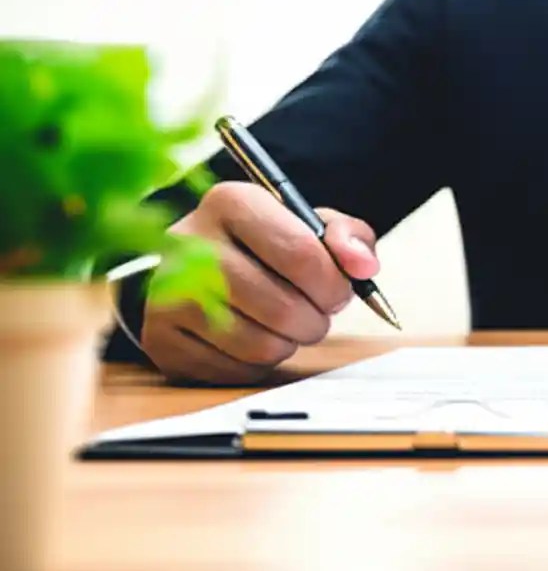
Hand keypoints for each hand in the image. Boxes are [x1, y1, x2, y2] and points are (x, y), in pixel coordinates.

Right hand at [140, 182, 379, 384]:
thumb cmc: (265, 247)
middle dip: (316, 319)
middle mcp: (188, 241)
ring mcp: (166, 292)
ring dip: (290, 342)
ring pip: (260, 344)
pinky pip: (235, 368)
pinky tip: (253, 335)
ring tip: (286, 323)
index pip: (301, 253)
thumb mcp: (309, 226)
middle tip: (315, 312)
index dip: (333, 284)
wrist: (191, 269)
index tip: (338, 290)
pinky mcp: (161, 338)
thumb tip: (363, 266)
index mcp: (231, 202)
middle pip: (282, 306)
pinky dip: (258, 362)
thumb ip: (347, 237)